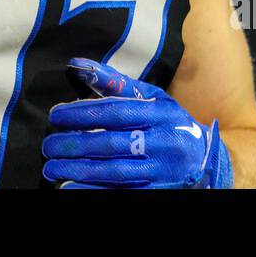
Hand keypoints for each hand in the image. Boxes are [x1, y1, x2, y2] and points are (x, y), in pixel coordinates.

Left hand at [42, 57, 232, 188]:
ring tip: (52, 169)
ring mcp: (163, 170)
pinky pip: (123, 192)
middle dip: (75, 145)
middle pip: (112, 143)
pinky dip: (95, 191)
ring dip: (79, 171)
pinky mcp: (160, 191)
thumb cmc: (170, 122)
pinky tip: (71, 189)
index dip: (82, 113)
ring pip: (116, 171)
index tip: (55, 116)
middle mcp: (163, 141)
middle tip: (47, 146)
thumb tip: (77, 64)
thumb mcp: (151, 98)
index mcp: (160, 112)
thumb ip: (115, 83)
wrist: (208, 159)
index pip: (115, 112)